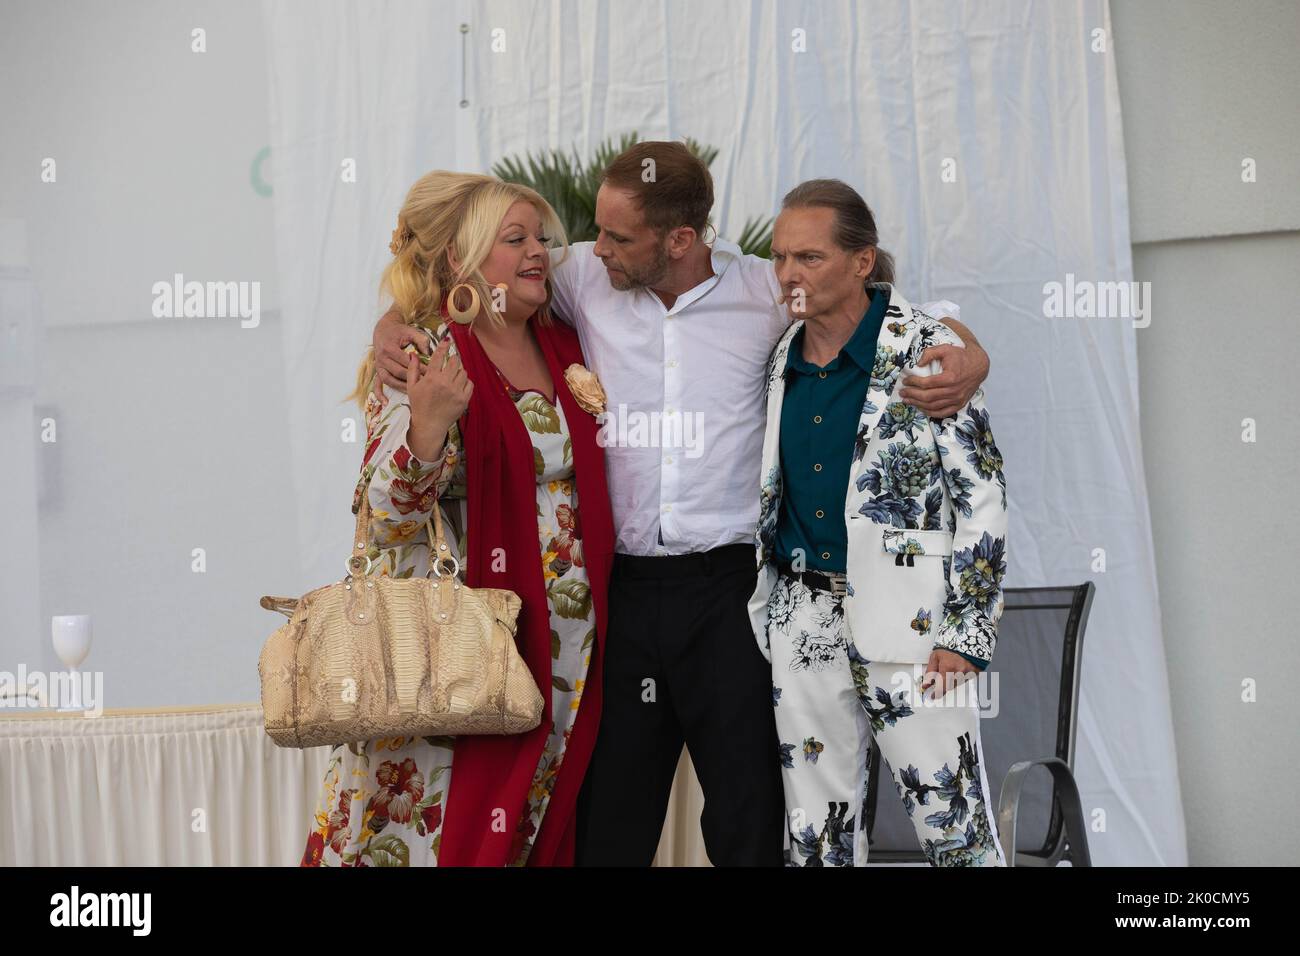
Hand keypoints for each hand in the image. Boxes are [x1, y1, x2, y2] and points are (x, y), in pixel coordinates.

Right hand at [371, 309, 428, 407]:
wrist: (384, 329)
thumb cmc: (400, 331)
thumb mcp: (411, 331)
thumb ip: (421, 340)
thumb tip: (431, 353)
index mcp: (389, 348)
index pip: (407, 362)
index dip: (419, 367)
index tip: (431, 373)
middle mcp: (382, 358)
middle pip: (399, 372)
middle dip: (414, 378)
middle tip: (427, 384)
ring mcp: (378, 366)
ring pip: (390, 380)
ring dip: (402, 387)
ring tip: (414, 394)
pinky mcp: (377, 370)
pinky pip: (377, 384)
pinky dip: (379, 394)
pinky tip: (385, 402)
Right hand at [407, 339, 471, 457]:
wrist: (429, 425)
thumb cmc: (419, 405)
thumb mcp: (411, 386)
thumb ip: (412, 369)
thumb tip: (413, 354)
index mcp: (431, 378)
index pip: (439, 356)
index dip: (443, 346)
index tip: (446, 341)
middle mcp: (444, 383)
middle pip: (455, 362)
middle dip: (453, 359)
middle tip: (450, 362)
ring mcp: (455, 392)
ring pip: (463, 372)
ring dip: (459, 371)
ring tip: (453, 375)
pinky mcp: (463, 399)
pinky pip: (470, 384)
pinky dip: (466, 382)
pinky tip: (458, 384)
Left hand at [898, 339, 988, 418]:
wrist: (979, 365)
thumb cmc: (960, 356)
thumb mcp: (945, 349)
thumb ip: (930, 353)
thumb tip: (917, 364)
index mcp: (950, 377)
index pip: (926, 383)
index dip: (914, 382)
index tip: (906, 380)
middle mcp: (954, 391)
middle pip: (927, 397)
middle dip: (912, 395)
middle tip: (902, 392)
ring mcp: (957, 399)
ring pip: (933, 407)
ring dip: (918, 405)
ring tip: (908, 400)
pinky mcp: (959, 404)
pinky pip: (943, 413)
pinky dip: (930, 413)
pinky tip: (921, 408)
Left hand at [919, 649, 978, 700]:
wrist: (967, 639)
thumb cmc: (950, 646)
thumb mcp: (935, 656)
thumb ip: (930, 671)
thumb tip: (926, 684)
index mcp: (948, 667)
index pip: (941, 687)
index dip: (936, 693)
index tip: (933, 696)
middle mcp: (959, 672)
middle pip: (949, 686)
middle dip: (943, 685)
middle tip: (939, 681)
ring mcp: (969, 673)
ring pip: (957, 683)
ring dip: (951, 680)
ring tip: (950, 668)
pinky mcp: (975, 673)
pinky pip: (965, 679)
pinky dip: (960, 677)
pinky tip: (958, 668)